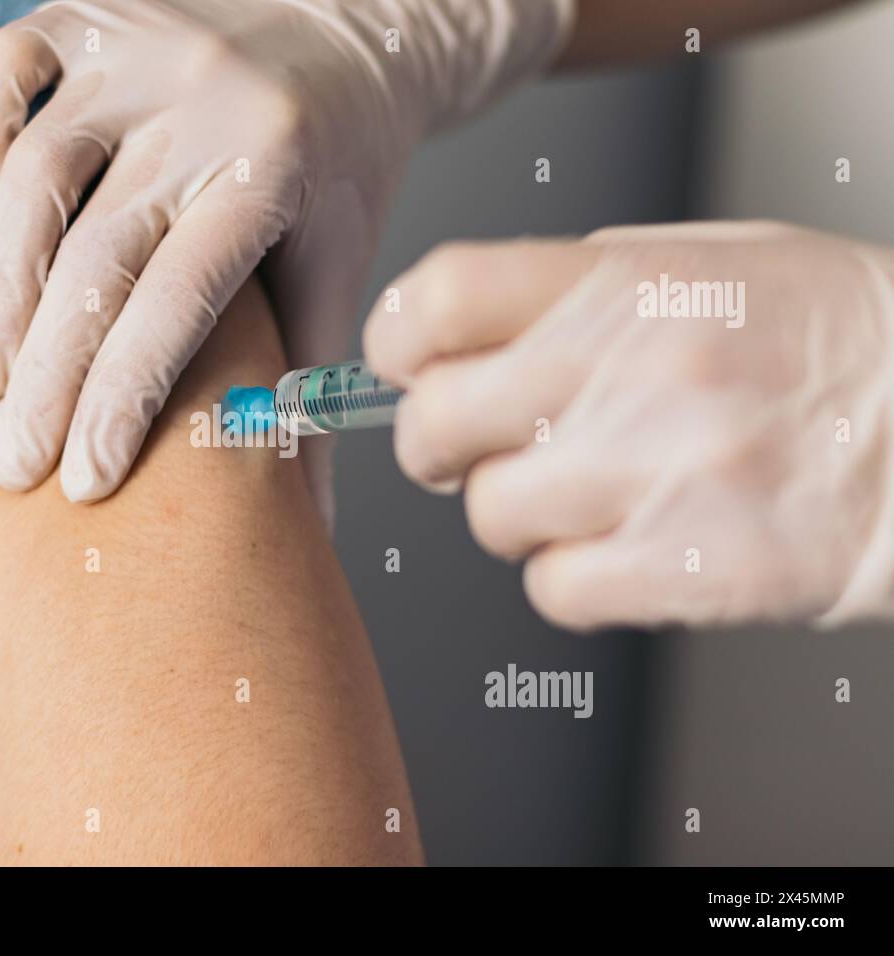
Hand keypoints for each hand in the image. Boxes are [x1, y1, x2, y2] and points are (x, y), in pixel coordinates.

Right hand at [0, 0, 573, 510]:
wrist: (351, 40)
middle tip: (13, 465)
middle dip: (47, 375)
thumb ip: (308, 391)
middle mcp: (201, 103)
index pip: (177, 303)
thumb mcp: (340, 274)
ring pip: (36, 175)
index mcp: (273, 169)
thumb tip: (303, 533)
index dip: (122, 399)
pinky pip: (6, 72)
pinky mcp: (88, 15)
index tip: (81, 484)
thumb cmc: (341, 179)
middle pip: (96, 256)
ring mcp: (137, 52)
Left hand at [364, 221, 893, 629]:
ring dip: (517, 512)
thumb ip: (585, 283)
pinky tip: (624, 547)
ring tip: (586, 494)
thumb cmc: (835, 341)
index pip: (440, 299)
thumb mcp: (718, 258)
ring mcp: (653, 474)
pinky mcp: (683, 568)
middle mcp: (628, 372)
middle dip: (433, 444)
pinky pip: (553, 588)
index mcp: (626, 283)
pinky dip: (571, 577)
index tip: (404, 365)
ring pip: (490, 514)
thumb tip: (474, 324)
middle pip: (435, 421)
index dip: (397, 340)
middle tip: (465, 448)